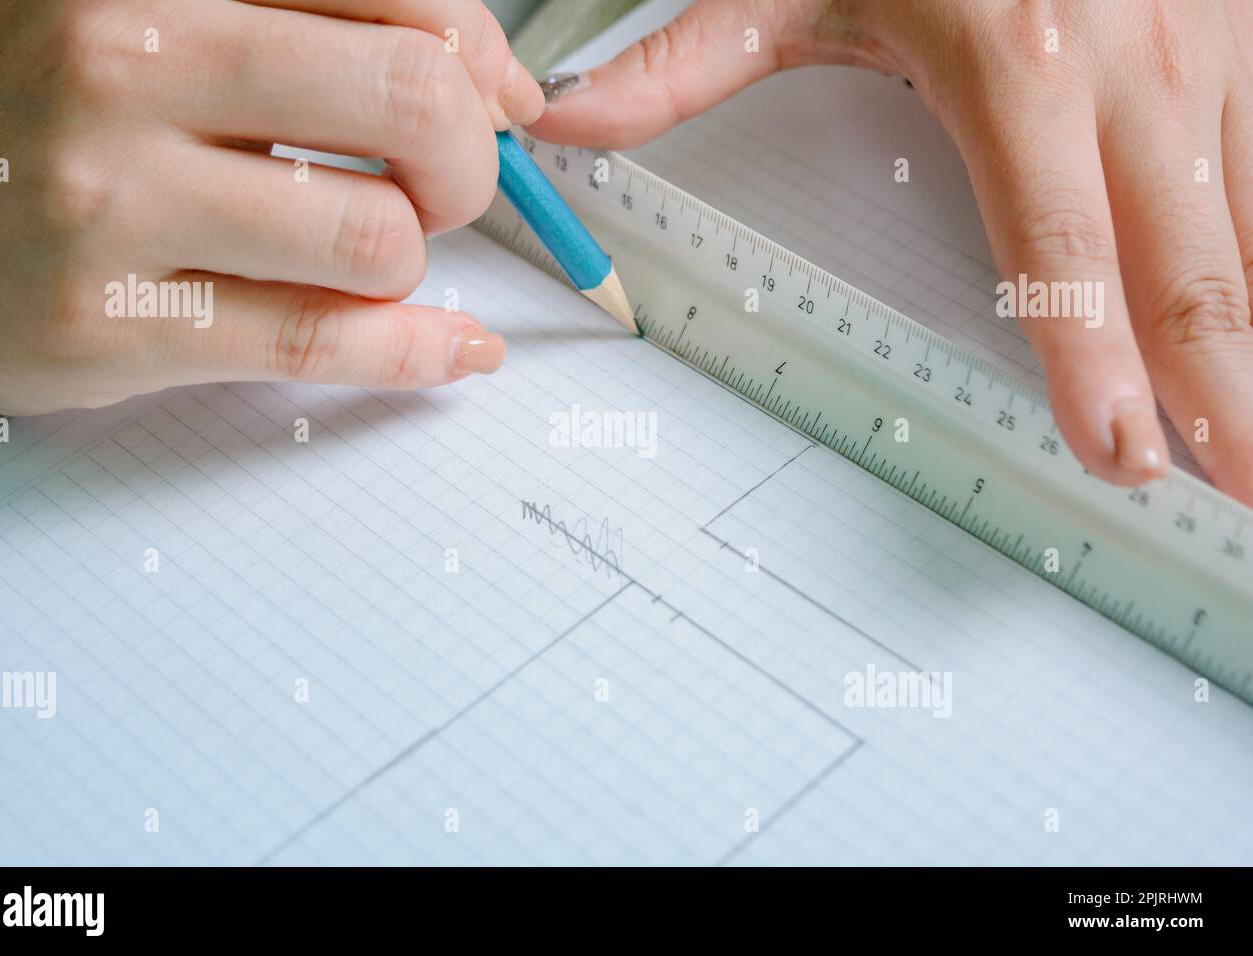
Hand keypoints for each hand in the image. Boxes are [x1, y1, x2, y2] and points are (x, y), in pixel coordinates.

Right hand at [0, 0, 542, 414]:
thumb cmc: (50, 124)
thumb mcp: (156, 24)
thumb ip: (315, 33)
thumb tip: (496, 87)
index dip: (477, 56)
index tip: (494, 100)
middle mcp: (126, 67)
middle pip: (412, 102)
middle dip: (465, 162)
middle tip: (442, 188)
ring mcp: (116, 203)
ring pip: (375, 237)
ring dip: (405, 263)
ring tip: (365, 260)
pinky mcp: (117, 323)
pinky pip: (321, 343)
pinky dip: (415, 353)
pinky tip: (450, 349)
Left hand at [529, 0, 1252, 505]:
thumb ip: (684, 64)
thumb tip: (566, 124)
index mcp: (1018, 67)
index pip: (1056, 247)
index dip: (1092, 359)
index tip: (1122, 450)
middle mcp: (1132, 68)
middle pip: (1186, 263)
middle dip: (1219, 389)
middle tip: (1233, 491)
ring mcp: (1208, 54)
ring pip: (1247, 228)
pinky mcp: (1247, 44)